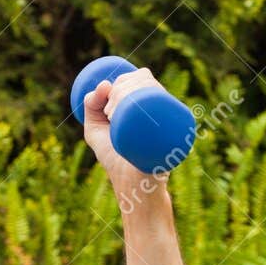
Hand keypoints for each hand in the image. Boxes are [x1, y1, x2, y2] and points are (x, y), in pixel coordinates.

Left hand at [80, 67, 169, 210]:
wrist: (134, 187)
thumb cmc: (116, 161)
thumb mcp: (95, 131)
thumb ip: (91, 106)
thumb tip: (103, 83)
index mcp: (148, 105)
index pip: (141, 77)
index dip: (121, 80)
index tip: (106, 103)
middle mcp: (161, 109)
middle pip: (145, 79)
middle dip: (119, 88)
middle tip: (109, 114)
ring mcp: (169, 120)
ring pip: (151, 88)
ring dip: (126, 94)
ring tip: (114, 117)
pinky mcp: (174, 133)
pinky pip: (163, 104)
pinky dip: (144, 99)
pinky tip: (130, 111)